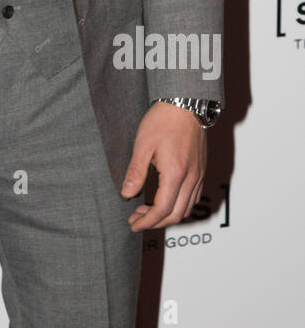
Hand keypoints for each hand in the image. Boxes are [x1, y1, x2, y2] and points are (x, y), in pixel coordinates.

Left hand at [121, 102, 205, 230]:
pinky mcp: (201, 169)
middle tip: (136, 218)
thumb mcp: (142, 145)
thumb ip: (135, 172)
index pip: (162, 210)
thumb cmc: (163, 120)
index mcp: (175, 174)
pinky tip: (165, 199)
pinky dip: (179, 205)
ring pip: (187, 208)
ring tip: (147, 210)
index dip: (147, 222)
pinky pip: (194, 197)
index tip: (133, 224)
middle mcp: (191, 178)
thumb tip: (127, 194)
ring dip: (168, 215)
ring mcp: (199, 174)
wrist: (185, 103)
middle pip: (177, 214)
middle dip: (155, 222)